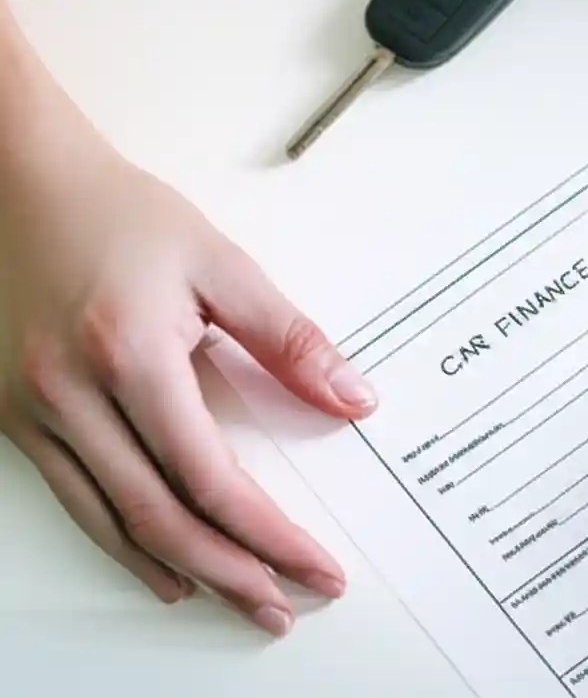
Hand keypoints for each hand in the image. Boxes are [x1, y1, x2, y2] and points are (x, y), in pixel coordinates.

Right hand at [0, 148, 377, 635]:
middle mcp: (70, 393)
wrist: (22, 182)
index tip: (316, 566)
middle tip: (285, 604)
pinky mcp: (16, 416)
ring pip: (112, 523)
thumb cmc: (121, 214)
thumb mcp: (221, 265)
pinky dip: (123, 543)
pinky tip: (163, 567)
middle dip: (232, 572)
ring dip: (183, 570)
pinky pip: (75, 500)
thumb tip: (354, 400)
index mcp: (129, 353)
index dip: (269, 535)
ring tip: (240, 597)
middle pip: (161, 517)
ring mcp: (33, 411)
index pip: (211, 477)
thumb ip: (290, 339)